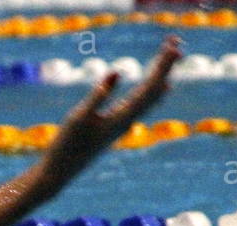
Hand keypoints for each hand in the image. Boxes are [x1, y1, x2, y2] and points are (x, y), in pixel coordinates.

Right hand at [40, 35, 182, 183]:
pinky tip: (163, 87)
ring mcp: (124, 125)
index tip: (173, 46)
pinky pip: (144, 105)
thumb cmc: (66, 145)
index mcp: (121, 118)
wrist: (60, 172)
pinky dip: (154, 90)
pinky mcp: (117, 127)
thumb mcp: (78, 117)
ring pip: (151, 97)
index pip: (149, 87)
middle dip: (165, 65)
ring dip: (161, 76)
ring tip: (172, 58)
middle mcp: (128, 122)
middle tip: (176, 42)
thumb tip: (116, 72)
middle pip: (155, 90)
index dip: (162, 65)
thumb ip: (98, 95)